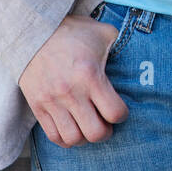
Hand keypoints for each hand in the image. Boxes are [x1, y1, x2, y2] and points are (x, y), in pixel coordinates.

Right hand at [18, 14, 128, 146]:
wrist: (34, 31)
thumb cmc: (73, 32)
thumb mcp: (103, 32)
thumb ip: (121, 44)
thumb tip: (137, 53)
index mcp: (90, 75)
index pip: (115, 113)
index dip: (122, 114)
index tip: (119, 109)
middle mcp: (71, 92)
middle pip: (95, 133)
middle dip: (106, 131)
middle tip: (105, 122)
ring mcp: (52, 101)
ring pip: (74, 139)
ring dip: (85, 137)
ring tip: (88, 126)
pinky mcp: (38, 106)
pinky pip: (54, 136)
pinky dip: (66, 139)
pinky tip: (73, 128)